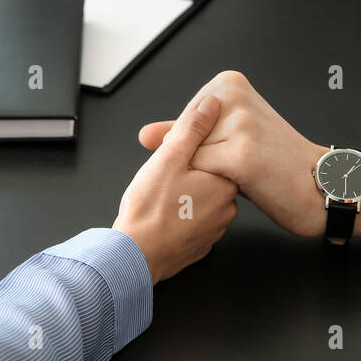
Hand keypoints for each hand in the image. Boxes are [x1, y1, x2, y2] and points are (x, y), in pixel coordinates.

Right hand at [114, 94, 239, 283]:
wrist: (133, 257)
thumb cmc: (148, 212)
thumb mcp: (168, 158)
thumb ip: (192, 128)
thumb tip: (211, 104)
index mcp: (224, 184)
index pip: (217, 154)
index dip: (190, 151)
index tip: (172, 158)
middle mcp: (226, 208)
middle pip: (209, 176)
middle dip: (187, 173)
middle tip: (161, 180)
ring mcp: (214, 230)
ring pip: (201, 199)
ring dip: (184, 196)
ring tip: (160, 199)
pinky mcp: (200, 244)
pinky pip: (194, 221)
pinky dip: (181, 216)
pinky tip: (163, 216)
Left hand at [139, 72, 327, 238]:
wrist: (317, 185)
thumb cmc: (272, 163)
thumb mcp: (225, 138)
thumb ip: (184, 133)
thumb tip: (145, 134)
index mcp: (228, 82)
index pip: (184, 121)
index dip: (201, 146)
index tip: (235, 147)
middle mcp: (231, 94)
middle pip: (184, 138)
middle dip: (204, 159)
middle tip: (245, 161)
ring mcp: (237, 122)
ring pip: (191, 156)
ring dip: (210, 174)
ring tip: (247, 171)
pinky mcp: (241, 153)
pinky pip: (202, 172)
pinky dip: (216, 185)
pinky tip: (247, 181)